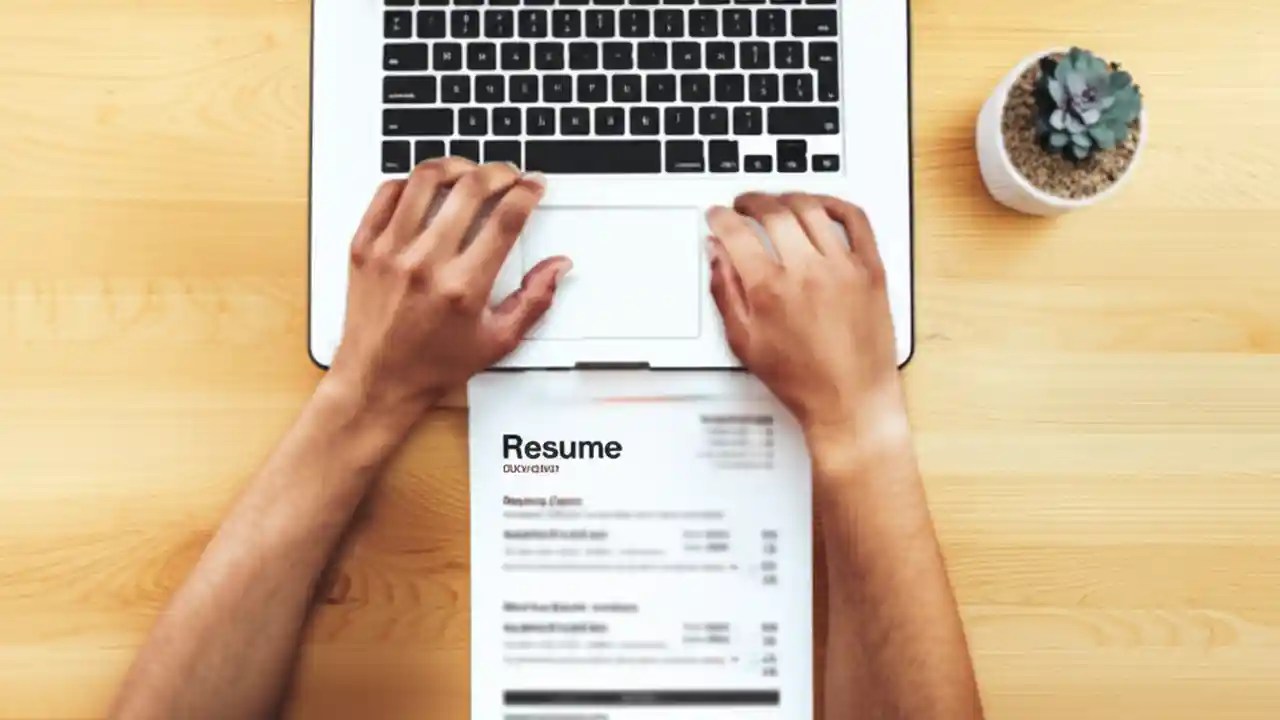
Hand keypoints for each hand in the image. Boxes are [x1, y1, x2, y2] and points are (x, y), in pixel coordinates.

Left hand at [326, 158, 569, 429]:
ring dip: (455, 165)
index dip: (527, 192)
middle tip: (508, 174)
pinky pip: (387, 193)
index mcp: (463, 287)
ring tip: (469, 171)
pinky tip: (427, 187)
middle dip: (498, 172)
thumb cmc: (434, 364)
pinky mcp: (363, 247)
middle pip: (470, 189)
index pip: (505, 220)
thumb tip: (558, 266)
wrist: (378, 380)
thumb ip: (534, 300)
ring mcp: (390, 252)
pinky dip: (411, 181)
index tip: (533, 185)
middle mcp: (424, 264)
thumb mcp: (498, 340)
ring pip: (425, 179)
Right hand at [706, 193, 905, 459]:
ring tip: (777, 202)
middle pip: (774, 211)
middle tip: (743, 205)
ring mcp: (843, 267)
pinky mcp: (870, 269)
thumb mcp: (745, 342)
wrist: (851, 401)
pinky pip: (855, 219)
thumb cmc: (802, 380)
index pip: (737, 233)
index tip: (717, 215)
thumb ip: (726, 292)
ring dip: (788, 197)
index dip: (721, 217)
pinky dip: (835, 203)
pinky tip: (821, 205)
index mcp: (771, 289)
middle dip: (751, 201)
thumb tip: (717, 255)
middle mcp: (808, 271)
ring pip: (812, 207)